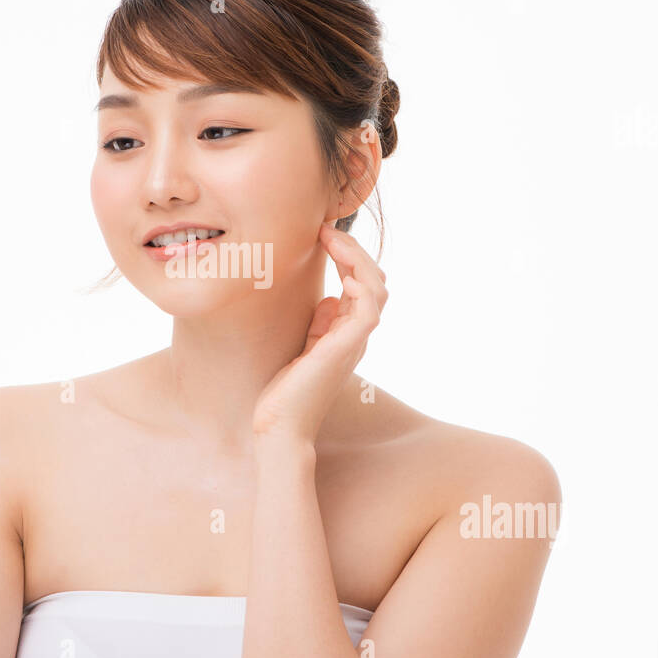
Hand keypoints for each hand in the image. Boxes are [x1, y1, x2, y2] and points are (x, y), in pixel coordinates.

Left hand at [251, 222, 387, 444]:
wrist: (280, 426)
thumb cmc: (287, 392)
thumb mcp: (305, 347)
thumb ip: (321, 324)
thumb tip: (328, 299)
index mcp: (348, 332)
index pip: (363, 284)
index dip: (349, 256)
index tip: (323, 236)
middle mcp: (356, 335)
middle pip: (375, 281)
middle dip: (354, 250)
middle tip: (326, 230)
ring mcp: (354, 343)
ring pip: (376, 290)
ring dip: (356, 259)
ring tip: (332, 240)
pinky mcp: (344, 349)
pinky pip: (368, 311)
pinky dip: (361, 287)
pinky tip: (343, 274)